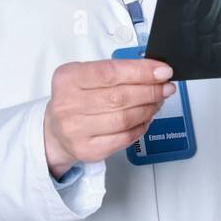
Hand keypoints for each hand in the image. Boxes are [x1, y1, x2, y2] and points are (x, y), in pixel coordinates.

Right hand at [43, 58, 174, 177]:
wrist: (55, 131)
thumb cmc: (76, 99)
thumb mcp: (87, 75)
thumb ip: (117, 70)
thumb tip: (154, 71)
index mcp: (68, 79)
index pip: (110, 72)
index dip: (141, 72)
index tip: (163, 71)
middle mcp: (68, 105)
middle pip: (120, 97)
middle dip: (150, 91)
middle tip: (165, 87)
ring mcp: (76, 130)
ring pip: (125, 118)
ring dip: (149, 108)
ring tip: (157, 101)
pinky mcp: (88, 150)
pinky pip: (124, 138)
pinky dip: (141, 126)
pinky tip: (146, 118)